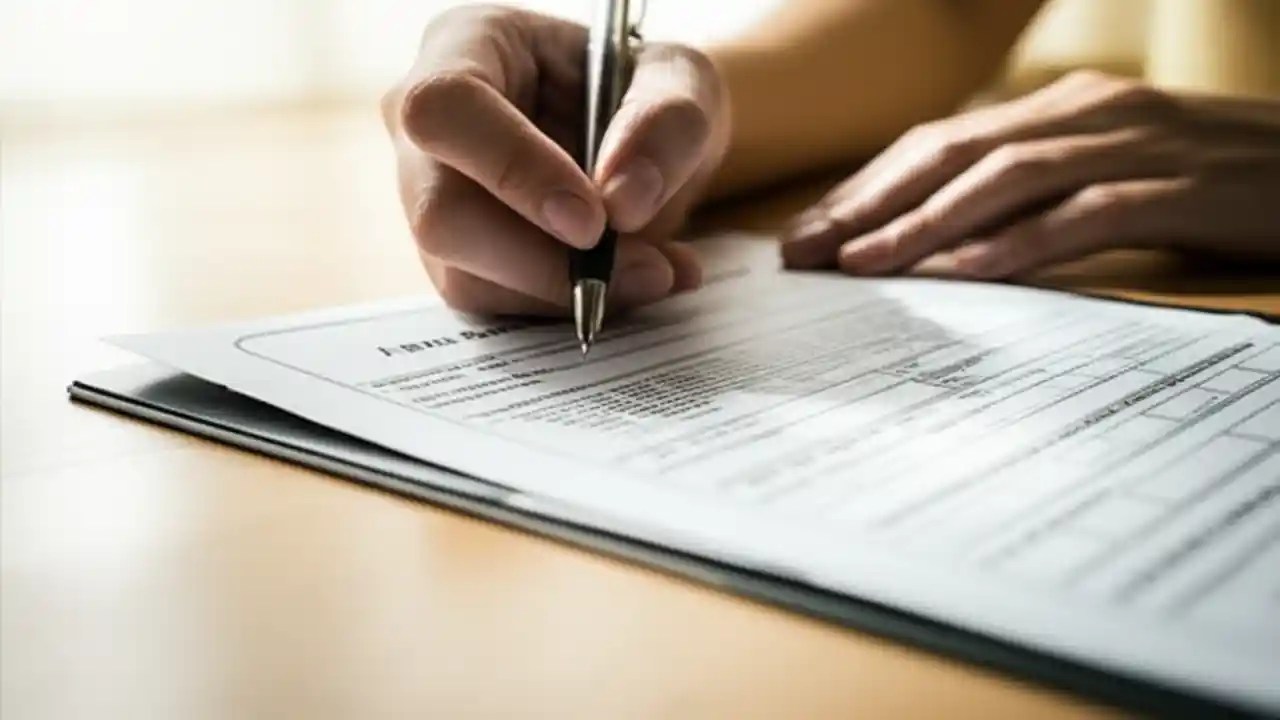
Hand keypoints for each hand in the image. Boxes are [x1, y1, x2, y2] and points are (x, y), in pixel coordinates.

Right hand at [383, 6, 727, 314]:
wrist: (640, 143)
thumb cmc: (643, 93)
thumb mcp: (681, 82)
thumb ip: (666, 124)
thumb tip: (623, 202)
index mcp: (463, 47)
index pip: (446, 110)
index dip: (512, 170)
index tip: (592, 221)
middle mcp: (427, 130)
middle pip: (440, 215)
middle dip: (542, 261)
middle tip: (641, 268)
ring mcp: (431, 202)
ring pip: (466, 276)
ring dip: (567, 292)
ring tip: (656, 270)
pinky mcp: (458, 262)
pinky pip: (496, 305)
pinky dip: (569, 306)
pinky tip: (630, 280)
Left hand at [782, 70, 1279, 278]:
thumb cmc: (1202, 182)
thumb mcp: (1104, 171)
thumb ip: (1029, 191)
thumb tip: (938, 236)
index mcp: (1060, 107)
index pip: (940, 141)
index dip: (868, 186)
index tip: (809, 232)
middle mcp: (1086, 114)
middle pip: (954, 153)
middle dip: (871, 203)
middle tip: (806, 252)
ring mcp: (1134, 146)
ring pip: (1006, 179)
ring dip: (925, 223)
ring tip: (862, 264)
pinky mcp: (1177, 190)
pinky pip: (1083, 216)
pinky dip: (1019, 244)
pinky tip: (965, 274)